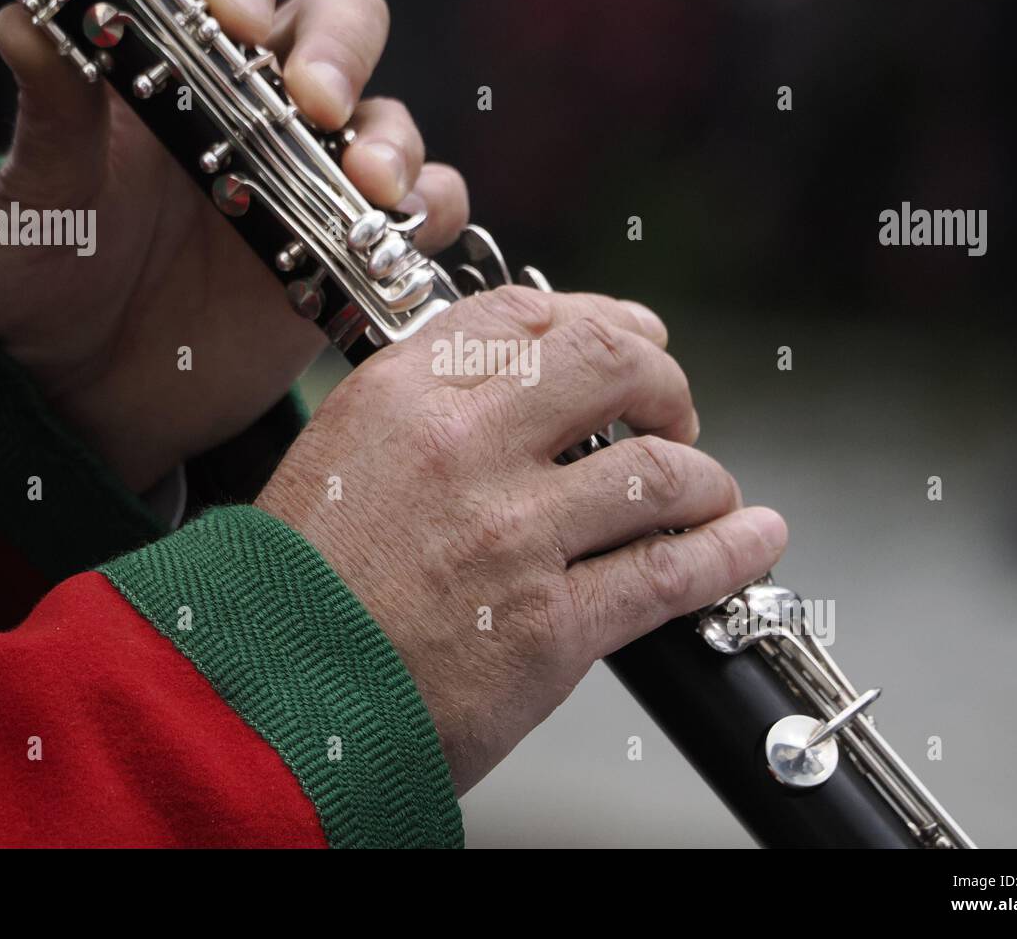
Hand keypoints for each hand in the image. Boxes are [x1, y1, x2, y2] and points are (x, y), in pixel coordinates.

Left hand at [0, 0, 468, 491]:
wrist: (85, 390)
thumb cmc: (50, 277)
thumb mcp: (42, 197)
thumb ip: (53, 117)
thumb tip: (22, 24)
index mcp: (177, 66)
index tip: (234, 21)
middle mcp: (256, 107)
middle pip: (336, 24)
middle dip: (342, 50)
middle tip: (320, 107)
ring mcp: (310, 179)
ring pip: (387, 119)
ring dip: (394, 143)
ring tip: (370, 188)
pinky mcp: (348, 250)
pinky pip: (420, 213)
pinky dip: (430, 215)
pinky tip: (405, 237)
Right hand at [256, 286, 787, 792]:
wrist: (265, 701)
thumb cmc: (293, 591)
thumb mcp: (335, 458)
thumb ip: (419, 411)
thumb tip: (509, 388)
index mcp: (402, 398)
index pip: (525, 314)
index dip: (597, 316)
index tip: (624, 336)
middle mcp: (464, 449)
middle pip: (610, 362)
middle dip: (660, 376)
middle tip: (670, 402)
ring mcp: (514, 535)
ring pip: (658, 469)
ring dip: (703, 475)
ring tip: (709, 489)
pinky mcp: (550, 624)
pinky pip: (670, 571)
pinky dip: (729, 551)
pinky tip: (752, 537)